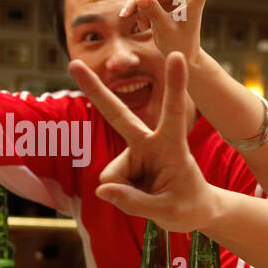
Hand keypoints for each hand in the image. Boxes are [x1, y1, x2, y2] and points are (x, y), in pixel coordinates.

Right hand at [72, 52, 217, 230]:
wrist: (194, 212)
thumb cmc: (189, 207)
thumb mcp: (168, 212)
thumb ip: (135, 202)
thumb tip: (101, 189)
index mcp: (171, 145)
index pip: (173, 112)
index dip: (174, 85)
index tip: (176, 55)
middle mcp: (149, 144)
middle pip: (118, 116)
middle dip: (96, 91)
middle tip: (73, 63)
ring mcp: (134, 155)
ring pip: (113, 179)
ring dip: (127, 196)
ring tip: (153, 200)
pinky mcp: (124, 168)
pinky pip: (111, 187)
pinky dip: (122, 198)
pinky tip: (142, 198)